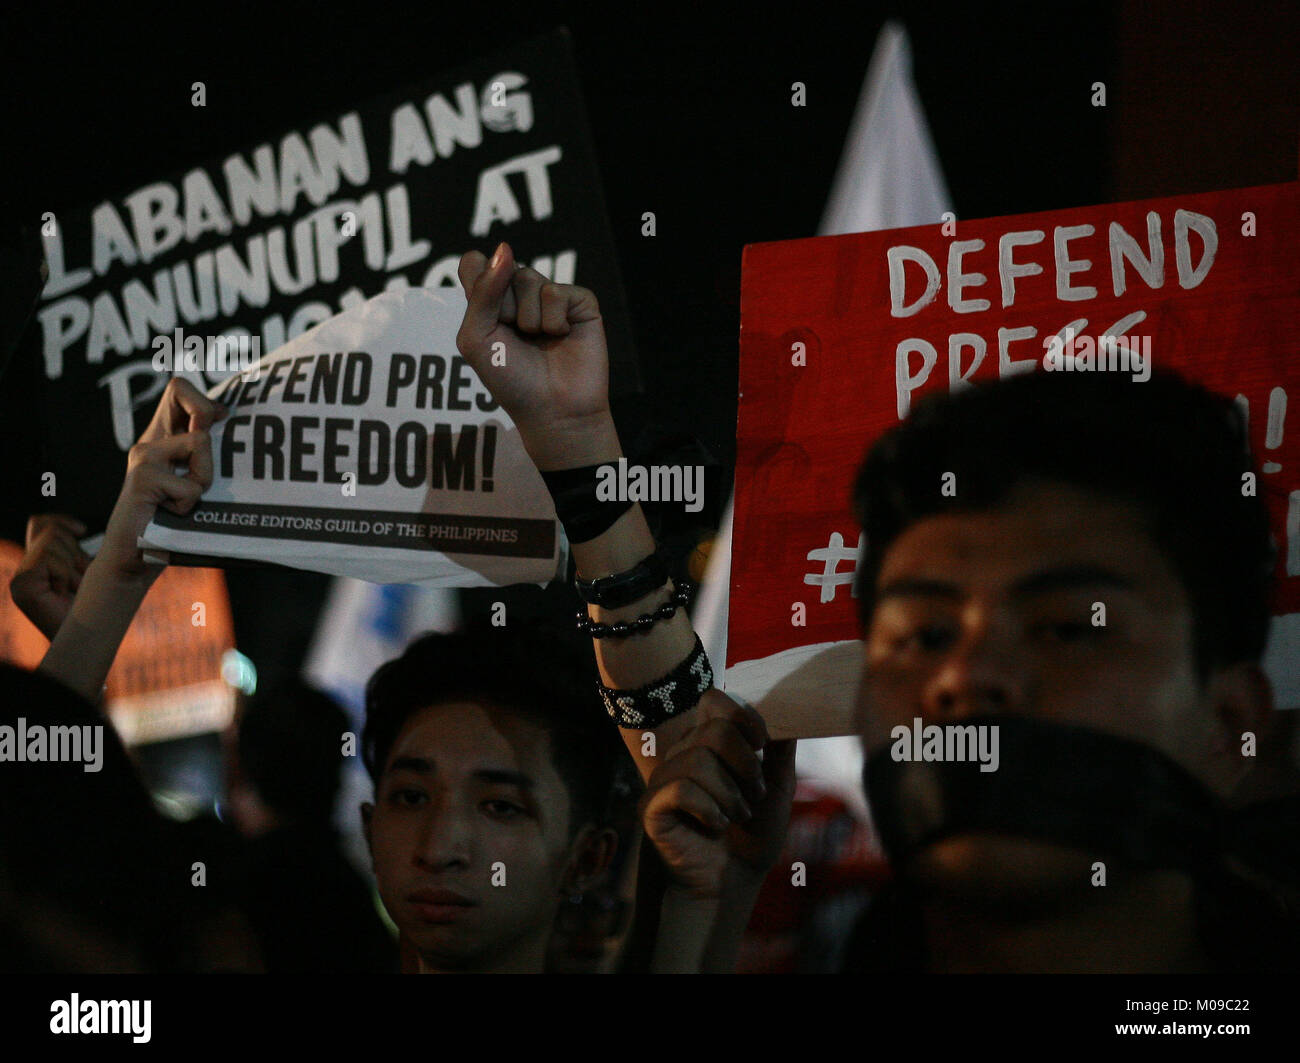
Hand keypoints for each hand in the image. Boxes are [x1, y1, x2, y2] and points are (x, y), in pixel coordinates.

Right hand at [10, 514, 90, 638]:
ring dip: (73, 564)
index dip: (62, 522)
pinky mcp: (21, 586)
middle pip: (50, 529)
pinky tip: (65, 591)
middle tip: (80, 580)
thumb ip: (75, 550)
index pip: (42, 523)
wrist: (91, 637)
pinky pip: (48, 557)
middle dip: (75, 551)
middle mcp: (24, 570)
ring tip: (75, 588)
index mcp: (38, 564)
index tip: (82, 531)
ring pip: (51, 541)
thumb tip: (79, 527)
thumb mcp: (88, 570)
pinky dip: (65, 571)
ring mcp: (20, 579)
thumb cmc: (95, 606)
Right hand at [96, 377, 225, 585]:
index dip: (206, 399)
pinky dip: (191, 504)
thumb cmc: (173, 522)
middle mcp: (151, 440)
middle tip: (203, 453)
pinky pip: (192, 485)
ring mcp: (144, 456)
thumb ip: (205, 455)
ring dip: (205, 478)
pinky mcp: (143, 477)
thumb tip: (228, 416)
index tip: (219, 424)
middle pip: (180, 387)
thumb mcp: (194, 482)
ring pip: (201, 442)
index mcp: (164, 437)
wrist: (133, 557)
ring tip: (185, 501)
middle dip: (207, 412)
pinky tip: (172, 515)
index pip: (180, 388)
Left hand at [456, 243, 615, 467]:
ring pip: (530, 278)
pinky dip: (554, 320)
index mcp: (490, 301)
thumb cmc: (510, 380)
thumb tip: (505, 248)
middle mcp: (520, 294)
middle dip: (505, 309)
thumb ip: (482, 292)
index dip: (479, 285)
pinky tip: (562, 336)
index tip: (487, 318)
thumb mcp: (476, 338)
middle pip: (503, 269)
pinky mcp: (579, 302)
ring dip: (529, 318)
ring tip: (539, 341)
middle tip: (517, 339)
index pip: (474, 263)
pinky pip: (557, 291)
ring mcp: (551, 296)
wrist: (553, 410)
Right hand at [641, 692, 797, 898]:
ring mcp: (664, 779)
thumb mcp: (777, 787)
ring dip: (730, 794)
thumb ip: (780, 750)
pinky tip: (715, 825)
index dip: (742, 717)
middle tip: (755, 795)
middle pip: (713, 730)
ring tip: (737, 816)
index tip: (762, 745)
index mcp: (708, 742)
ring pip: (697, 760)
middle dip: (745, 765)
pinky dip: (708, 809)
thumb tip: (785, 715)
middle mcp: (682, 753)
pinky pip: (680, 789)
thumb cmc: (754, 834)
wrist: (735, 880)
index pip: (713, 700)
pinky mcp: (651, 806)